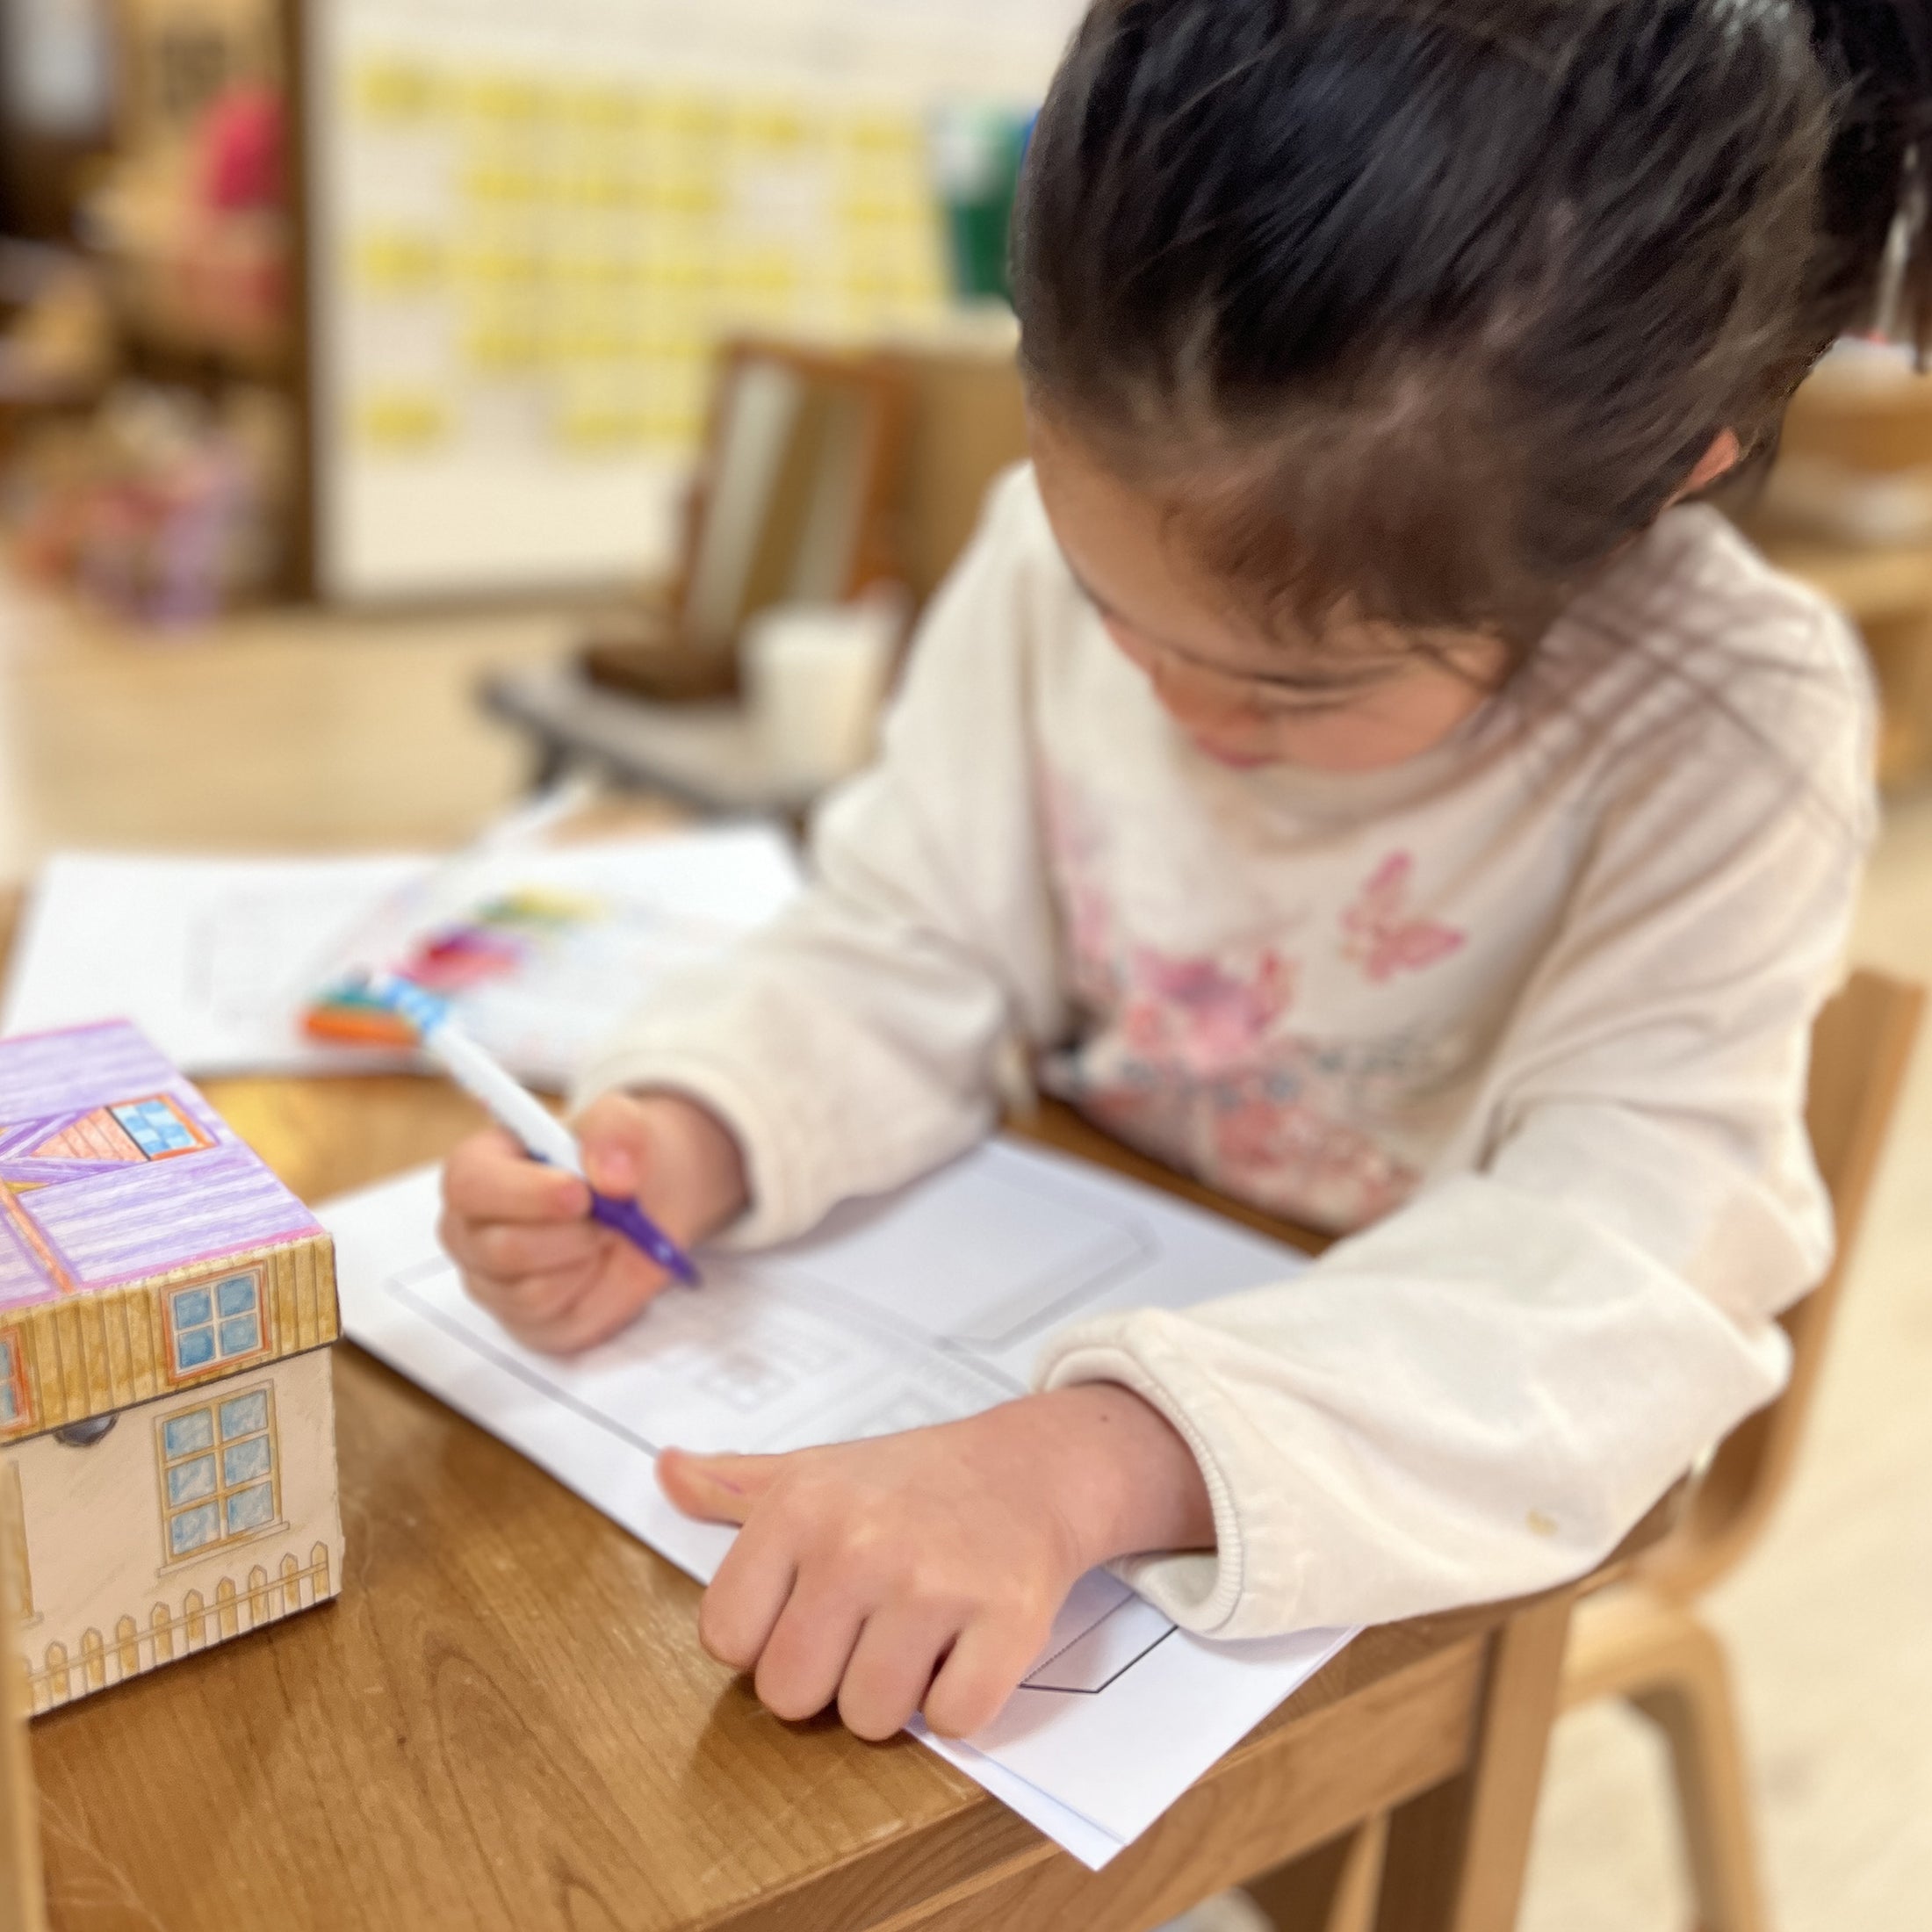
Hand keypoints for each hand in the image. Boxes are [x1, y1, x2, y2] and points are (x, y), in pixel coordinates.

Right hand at [440, 1090, 747, 1352]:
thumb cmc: (612, 1158)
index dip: (524, 1194)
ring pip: (532, 1292)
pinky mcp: (525, 1322)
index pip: (469, 1187)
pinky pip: (559, 1321)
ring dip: (586, 1262)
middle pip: (502, 1250)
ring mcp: (490, 1283)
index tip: (580, 1194)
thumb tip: (612, 1175)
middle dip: (572, 1234)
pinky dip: (595, 1294)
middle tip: (610, 1216)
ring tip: (604, 1234)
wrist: (642, 1201)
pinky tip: (599, 1265)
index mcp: (473, 1170)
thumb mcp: (622, 1123)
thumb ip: (616, 1133)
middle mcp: (468, 1231)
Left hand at [659, 1384, 1214, 1739]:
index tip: (810, 1610)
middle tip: (869, 1629)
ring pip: (869, 1719)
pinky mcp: (1006, 1620)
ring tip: (920, 1634)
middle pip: (791, 1695)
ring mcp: (933, 1583)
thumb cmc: (910, 1483)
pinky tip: (966, 1647)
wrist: (1031, 1467)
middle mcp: (857, 1543)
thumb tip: (664, 1468)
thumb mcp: (814, 1471)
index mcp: (798, 1509)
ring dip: (895, 1696)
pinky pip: (952, 1723)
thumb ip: (732, 1485)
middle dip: (828, 1679)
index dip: (767, 1641)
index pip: (728, 1640)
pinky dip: (960, 1703)